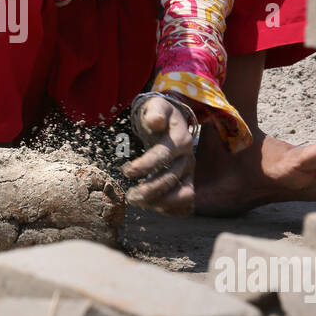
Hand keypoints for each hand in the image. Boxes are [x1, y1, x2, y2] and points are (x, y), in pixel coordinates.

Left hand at [120, 96, 198, 215]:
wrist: (173, 122)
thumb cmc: (160, 114)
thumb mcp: (157, 106)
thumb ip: (155, 112)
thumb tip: (155, 122)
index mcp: (180, 139)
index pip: (163, 155)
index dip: (144, 165)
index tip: (126, 171)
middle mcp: (188, 158)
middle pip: (171, 179)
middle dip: (149, 190)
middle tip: (130, 196)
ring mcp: (189, 172)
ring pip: (182, 195)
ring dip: (160, 202)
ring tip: (139, 202)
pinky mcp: (187, 182)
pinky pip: (186, 202)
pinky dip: (171, 209)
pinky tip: (153, 206)